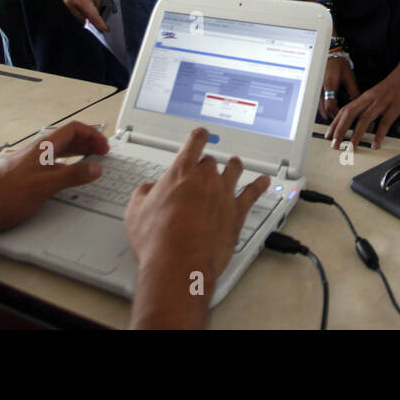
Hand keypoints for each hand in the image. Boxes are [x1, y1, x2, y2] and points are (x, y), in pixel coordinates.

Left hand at [0, 121, 108, 245]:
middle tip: (100, 153)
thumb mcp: (43, 187)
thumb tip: (95, 167)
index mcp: (40, 149)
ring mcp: (25, 164)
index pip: (72, 129)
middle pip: (65, 139)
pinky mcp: (19, 177)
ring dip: (75, 154)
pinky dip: (62, 166)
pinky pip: (47, 164)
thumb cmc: (1, 199)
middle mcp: (32, 153)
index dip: (92, 135)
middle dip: (86, 143)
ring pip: (56, 152)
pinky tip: (62, 179)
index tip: (104, 148)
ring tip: (87, 163)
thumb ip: (71, 176)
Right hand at [64, 0, 107, 31]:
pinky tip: (88, 7)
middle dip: (93, 22)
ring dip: (86, 16)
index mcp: (82, 2)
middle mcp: (72, 3)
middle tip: (101, 23)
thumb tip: (97, 13)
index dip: (101, 26)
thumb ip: (98, 5)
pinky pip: (74, 8)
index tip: (106, 30)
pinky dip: (81, 10)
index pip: (94, 19)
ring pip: (78, 14)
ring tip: (95, 13)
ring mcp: (66, 0)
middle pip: (84, 19)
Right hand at [124, 128, 269, 311]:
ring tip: (233, 164)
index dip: (198, 136)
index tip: (201, 135)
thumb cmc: (158, 240)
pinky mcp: (237, 213)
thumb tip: (149, 189)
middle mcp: (206, 179)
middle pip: (211, 161)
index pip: (194, 143)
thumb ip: (144, 194)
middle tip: (202, 171)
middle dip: (206, 164)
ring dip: (233, 166)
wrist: (179, 264)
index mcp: (181, 172)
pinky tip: (263, 182)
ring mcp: (224, 194)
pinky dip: (259, 185)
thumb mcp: (136, 212)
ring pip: (234, 170)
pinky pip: (253, 193)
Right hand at [320, 55, 359, 118]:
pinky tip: (338, 104)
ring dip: (332, 113)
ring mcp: (316, 92)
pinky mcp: (316, 93)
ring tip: (343, 111)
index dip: (339, 114)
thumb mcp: (350, 78)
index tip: (348, 118)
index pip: (331, 106)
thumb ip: (354, 93)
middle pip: (325, 112)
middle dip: (336, 117)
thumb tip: (359, 106)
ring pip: (323, 110)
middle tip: (347, 118)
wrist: (330, 56)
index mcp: (329, 85)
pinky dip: (329, 108)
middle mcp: (320, 90)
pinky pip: (322, 105)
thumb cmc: (339, 65)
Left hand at [328, 63, 399, 149]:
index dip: (336, 123)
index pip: (346, 110)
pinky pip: (385, 122)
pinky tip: (375, 144)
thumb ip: (372, 107)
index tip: (329, 135)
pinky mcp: (395, 106)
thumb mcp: (380, 94)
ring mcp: (383, 102)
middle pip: (350, 114)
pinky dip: (379, 134)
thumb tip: (366, 125)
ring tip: (351, 148)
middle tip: (334, 144)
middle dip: (340, 130)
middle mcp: (371, 99)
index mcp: (366, 96)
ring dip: (356, 135)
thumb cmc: (397, 83)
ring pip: (365, 119)